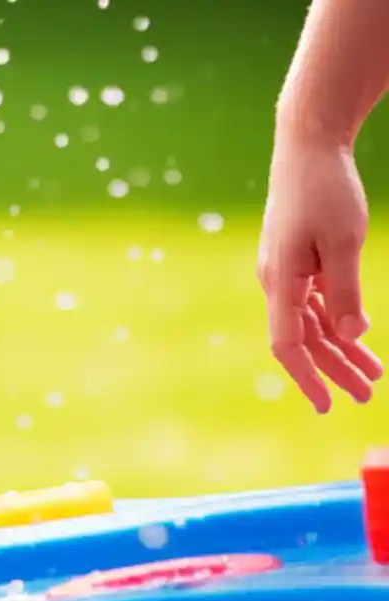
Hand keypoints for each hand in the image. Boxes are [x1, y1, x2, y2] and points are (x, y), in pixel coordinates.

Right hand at [257, 134, 382, 411]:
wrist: (308, 146)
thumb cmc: (325, 189)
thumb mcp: (343, 242)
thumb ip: (345, 291)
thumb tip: (350, 335)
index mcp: (280, 281)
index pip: (288, 344)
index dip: (307, 377)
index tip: (327, 404)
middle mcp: (277, 282)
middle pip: (304, 340)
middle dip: (335, 370)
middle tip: (366, 397)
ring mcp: (286, 272)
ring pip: (312, 323)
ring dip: (341, 350)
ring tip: (373, 375)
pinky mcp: (298, 261)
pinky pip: (315, 303)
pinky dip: (337, 322)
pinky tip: (357, 335)